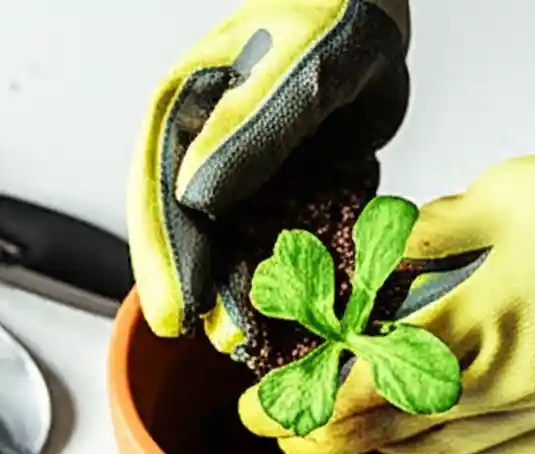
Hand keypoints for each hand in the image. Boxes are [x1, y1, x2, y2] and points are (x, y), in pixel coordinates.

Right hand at [127, 0, 409, 343]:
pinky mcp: (292, 193)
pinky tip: (315, 308)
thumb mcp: (294, 62)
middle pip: (194, 237)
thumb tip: (197, 195)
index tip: (174, 312)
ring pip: (240, 250)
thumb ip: (250, 124)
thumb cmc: (329, 9)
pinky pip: (289, 244)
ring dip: (254, 295)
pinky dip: (302, 276)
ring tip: (267, 340)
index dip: (165, 260)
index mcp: (185, 118)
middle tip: (226, 339)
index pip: (159, 197)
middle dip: (208, 291)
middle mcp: (208, 155)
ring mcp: (250, 178)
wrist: (376, 4)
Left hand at [241, 107, 534, 453]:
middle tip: (286, 439)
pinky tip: (422, 443)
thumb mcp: (500, 199)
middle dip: (328, 438)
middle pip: (394, 427)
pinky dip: (445, 449)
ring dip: (381, 447)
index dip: (307, 402)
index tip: (263, 411)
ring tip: (340, 441)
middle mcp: (503, 381)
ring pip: (441, 447)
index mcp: (476, 322)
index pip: (368, 380)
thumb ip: (427, 232)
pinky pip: (494, 451)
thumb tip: (376, 248)